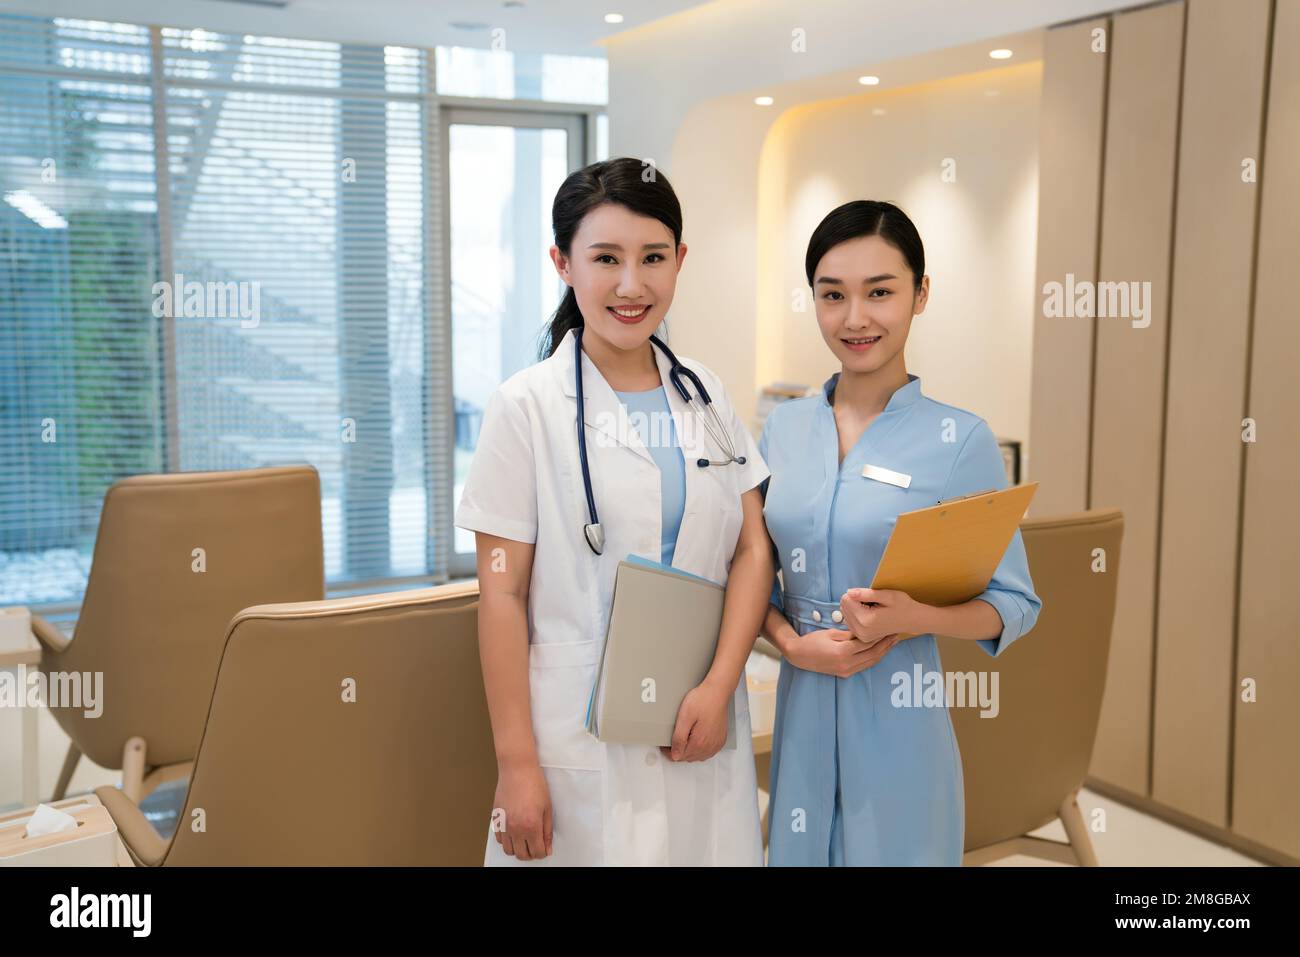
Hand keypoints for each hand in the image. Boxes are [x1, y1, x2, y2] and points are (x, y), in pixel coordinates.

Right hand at [492, 760, 552, 860]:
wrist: (517, 769)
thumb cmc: (533, 783)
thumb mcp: (547, 808)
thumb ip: (547, 831)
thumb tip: (547, 846)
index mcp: (531, 826)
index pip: (537, 852)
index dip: (543, 852)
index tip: (545, 848)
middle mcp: (515, 828)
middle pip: (522, 855)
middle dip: (531, 854)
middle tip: (536, 846)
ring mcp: (504, 824)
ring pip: (508, 850)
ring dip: (518, 849)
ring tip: (525, 840)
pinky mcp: (496, 818)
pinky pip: (499, 839)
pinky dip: (507, 840)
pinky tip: (514, 833)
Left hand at [663, 680, 730, 762]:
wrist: (717, 692)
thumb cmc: (702, 700)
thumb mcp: (685, 718)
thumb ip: (679, 738)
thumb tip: (675, 755)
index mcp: (699, 743)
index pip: (679, 756)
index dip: (669, 751)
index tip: (665, 744)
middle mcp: (709, 746)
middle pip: (688, 757)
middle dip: (679, 751)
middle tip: (672, 739)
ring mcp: (716, 743)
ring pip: (698, 756)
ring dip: (689, 751)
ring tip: (683, 738)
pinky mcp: (720, 739)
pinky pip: (708, 752)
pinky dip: (700, 749)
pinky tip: (696, 740)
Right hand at [785, 627, 903, 677]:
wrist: (799, 655)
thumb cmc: (812, 640)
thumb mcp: (831, 633)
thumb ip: (850, 634)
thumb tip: (865, 631)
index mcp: (842, 652)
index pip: (867, 643)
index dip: (879, 636)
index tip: (888, 628)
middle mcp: (846, 664)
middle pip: (873, 654)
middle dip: (886, 644)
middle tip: (896, 634)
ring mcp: (846, 671)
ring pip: (870, 662)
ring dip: (883, 652)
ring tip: (892, 643)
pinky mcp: (845, 673)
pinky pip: (864, 666)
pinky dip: (873, 658)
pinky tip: (879, 651)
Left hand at [839, 588, 924, 645]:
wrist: (911, 620)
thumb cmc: (902, 605)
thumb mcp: (887, 595)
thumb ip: (866, 594)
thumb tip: (849, 592)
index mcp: (866, 620)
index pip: (846, 600)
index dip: (856, 594)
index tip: (869, 596)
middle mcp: (861, 631)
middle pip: (844, 607)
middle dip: (854, 601)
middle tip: (871, 602)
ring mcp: (861, 636)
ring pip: (845, 614)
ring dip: (854, 608)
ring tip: (871, 609)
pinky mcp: (862, 637)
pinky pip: (849, 621)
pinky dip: (856, 615)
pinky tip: (868, 615)